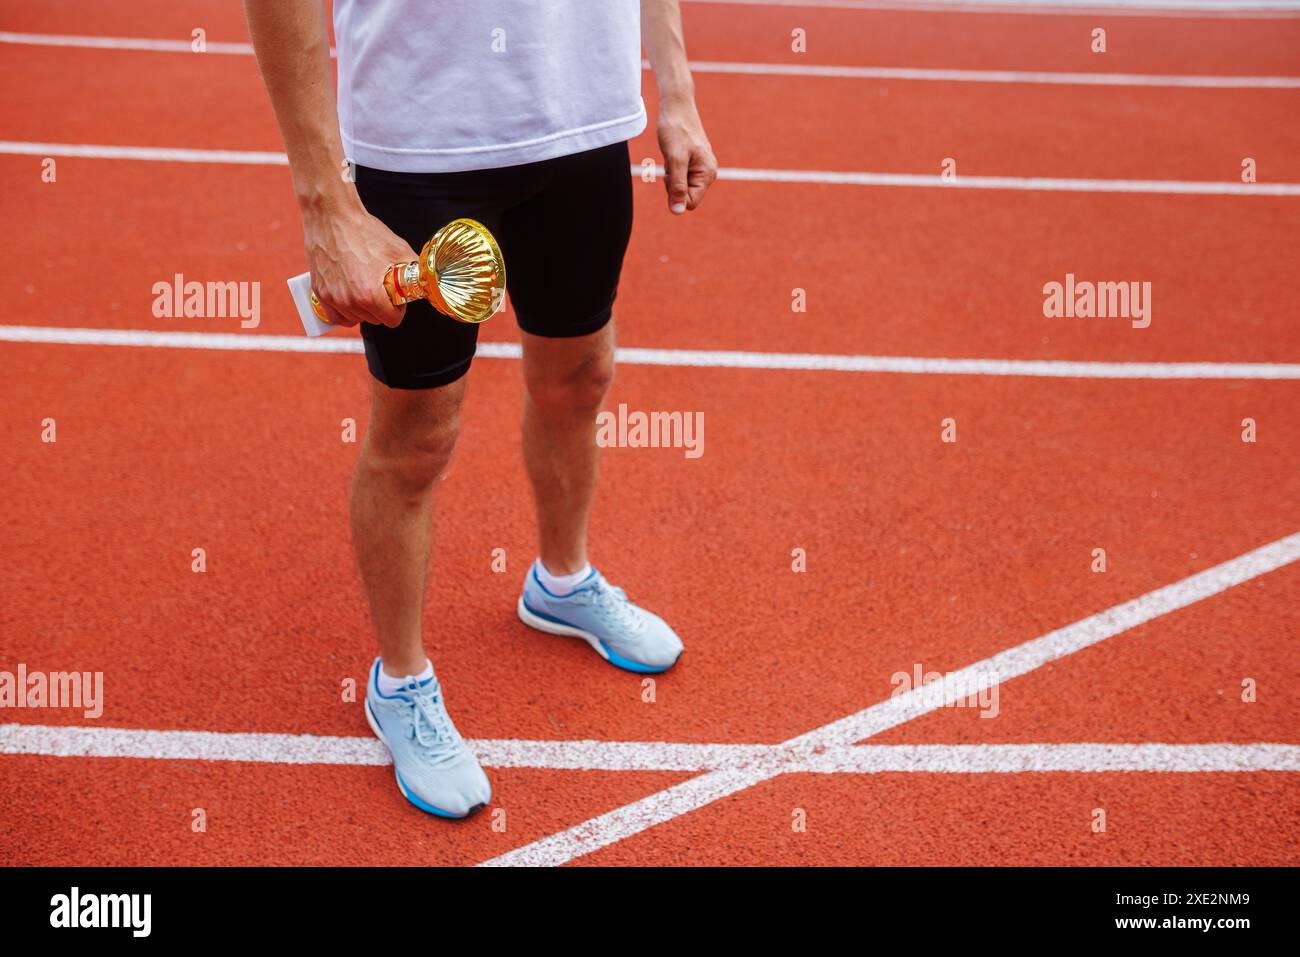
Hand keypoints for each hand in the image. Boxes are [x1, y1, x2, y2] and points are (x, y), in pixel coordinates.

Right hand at [301, 199, 416, 327]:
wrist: (331, 216)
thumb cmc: (364, 231)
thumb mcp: (398, 249)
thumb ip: (414, 269)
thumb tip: (426, 280)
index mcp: (370, 295)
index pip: (392, 320)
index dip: (398, 309)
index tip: (396, 297)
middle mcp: (350, 302)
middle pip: (374, 320)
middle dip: (381, 308)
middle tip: (381, 289)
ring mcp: (332, 298)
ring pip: (355, 319)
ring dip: (363, 310)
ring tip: (365, 290)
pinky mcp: (319, 292)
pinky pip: (335, 317)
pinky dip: (344, 313)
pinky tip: (350, 301)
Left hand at [656, 95, 716, 214]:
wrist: (676, 105)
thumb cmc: (675, 130)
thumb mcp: (674, 160)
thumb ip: (677, 187)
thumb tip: (678, 212)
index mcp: (708, 174)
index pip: (689, 203)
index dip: (674, 192)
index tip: (671, 172)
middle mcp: (708, 173)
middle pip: (684, 195)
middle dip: (672, 183)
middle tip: (671, 161)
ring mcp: (701, 167)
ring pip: (680, 186)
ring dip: (671, 174)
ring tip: (673, 153)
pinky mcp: (693, 162)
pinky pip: (678, 175)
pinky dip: (671, 166)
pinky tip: (673, 151)